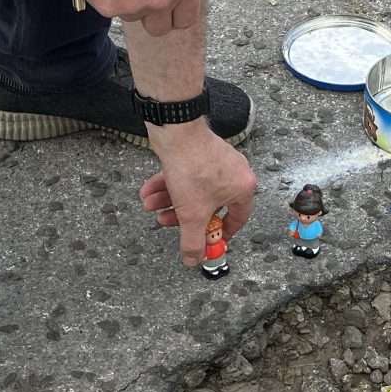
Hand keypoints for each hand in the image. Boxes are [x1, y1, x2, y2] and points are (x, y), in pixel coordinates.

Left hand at [138, 122, 257, 266]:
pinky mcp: (199, 151)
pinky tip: (148, 192)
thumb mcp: (192, 214)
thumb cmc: (194, 168)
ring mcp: (216, 160)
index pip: (238, 218)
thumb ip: (193, 241)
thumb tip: (194, 259)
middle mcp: (234, 173)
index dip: (221, 232)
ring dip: (170, 200)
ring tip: (151, 205)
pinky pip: (186, 174)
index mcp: (242, 188)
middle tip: (167, 222)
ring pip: (192, 189)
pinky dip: (168, 184)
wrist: (177, 132)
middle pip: (209, 205)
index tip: (208, 240)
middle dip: (183, 215)